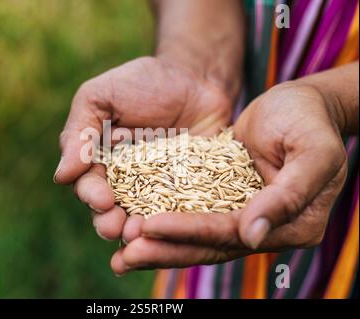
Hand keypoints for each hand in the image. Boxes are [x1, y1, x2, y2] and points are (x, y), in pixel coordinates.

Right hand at [54, 56, 233, 241]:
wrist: (195, 79)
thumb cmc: (143, 83)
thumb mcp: (101, 96)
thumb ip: (80, 132)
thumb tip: (62, 176)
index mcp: (98, 159)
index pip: (87, 183)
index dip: (91, 194)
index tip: (102, 199)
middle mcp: (124, 178)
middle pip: (110, 209)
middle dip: (108, 221)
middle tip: (115, 227)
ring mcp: (155, 187)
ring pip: (139, 216)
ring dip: (136, 229)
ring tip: (139, 233)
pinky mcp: (183, 191)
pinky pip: (175, 211)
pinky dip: (170, 222)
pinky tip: (170, 229)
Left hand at [110, 82, 347, 274]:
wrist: (299, 105)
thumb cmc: (310, 120)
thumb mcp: (314, 151)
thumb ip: (289, 195)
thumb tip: (251, 235)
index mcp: (294, 225)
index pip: (233, 234)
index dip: (191, 232)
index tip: (149, 227)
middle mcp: (266, 229)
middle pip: (210, 245)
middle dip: (166, 250)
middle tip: (123, 256)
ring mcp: (244, 216)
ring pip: (198, 236)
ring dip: (160, 244)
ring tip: (120, 252)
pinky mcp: (226, 201)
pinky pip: (194, 214)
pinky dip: (167, 221)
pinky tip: (137, 224)